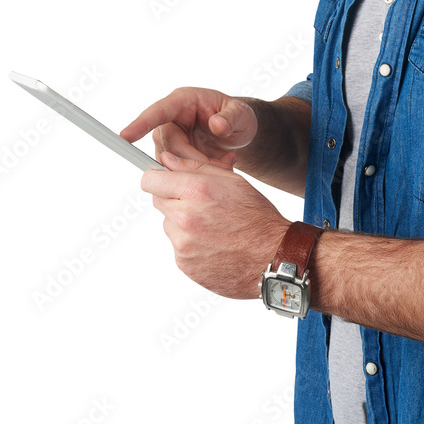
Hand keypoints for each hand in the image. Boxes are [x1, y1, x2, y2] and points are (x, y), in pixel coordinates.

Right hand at [119, 87, 258, 168]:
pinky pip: (178, 171)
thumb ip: (231, 118)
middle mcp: (171, 119)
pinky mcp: (175, 156)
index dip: (141, 123)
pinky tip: (222, 167)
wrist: (239, 132)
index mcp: (183, 101)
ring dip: (196, 171)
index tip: (125, 136)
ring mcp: (171, 139)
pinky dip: (199, 175)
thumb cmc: (238, 117)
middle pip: (167, 146)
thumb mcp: (241, 114)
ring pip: (171, 163)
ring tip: (226, 165)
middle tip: (220, 166)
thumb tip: (217, 125)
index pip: (158, 112)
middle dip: (190, 162)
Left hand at [142, 151, 289, 298]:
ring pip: (168, 224)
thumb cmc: (257, 217)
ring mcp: (182, 244)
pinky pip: (177, 246)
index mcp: (196, 191)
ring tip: (212, 225)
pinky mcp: (184, 264)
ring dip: (182, 221)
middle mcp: (184, 218)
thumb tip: (166, 160)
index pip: (150, 180)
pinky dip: (190, 242)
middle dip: (173, 198)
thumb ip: (194, 167)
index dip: (157, 177)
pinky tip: (213, 242)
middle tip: (200, 202)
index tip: (164, 179)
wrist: (272, 257)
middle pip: (157, 201)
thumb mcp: (231, 181)